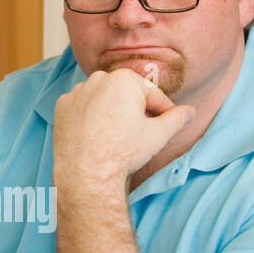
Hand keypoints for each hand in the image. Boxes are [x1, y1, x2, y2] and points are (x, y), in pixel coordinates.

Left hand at [52, 69, 195, 191]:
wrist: (86, 174)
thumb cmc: (123, 152)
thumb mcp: (157, 135)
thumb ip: (176, 119)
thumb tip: (191, 111)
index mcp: (125, 79)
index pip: (152, 94)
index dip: (163, 111)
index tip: (166, 124)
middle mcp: (98, 78)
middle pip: (126, 95)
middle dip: (135, 111)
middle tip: (138, 134)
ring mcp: (77, 92)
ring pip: (103, 100)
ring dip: (111, 113)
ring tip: (115, 137)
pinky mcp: (62, 107)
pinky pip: (82, 108)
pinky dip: (89, 118)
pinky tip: (96, 136)